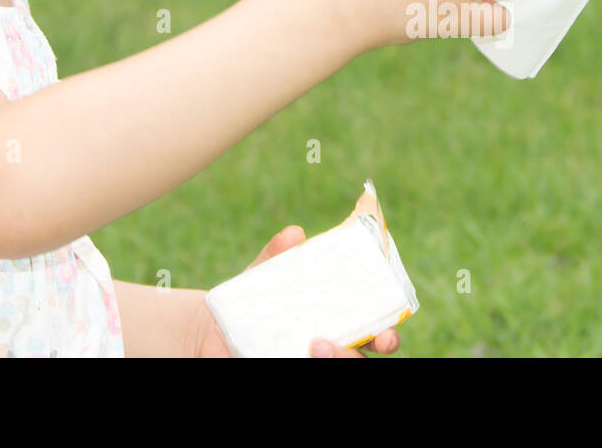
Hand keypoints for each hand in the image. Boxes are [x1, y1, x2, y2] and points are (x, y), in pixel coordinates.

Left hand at [189, 226, 402, 357]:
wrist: (215, 325)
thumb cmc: (250, 298)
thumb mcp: (262, 274)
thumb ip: (276, 256)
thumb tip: (294, 234)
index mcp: (337, 322)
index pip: (373, 334)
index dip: (386, 337)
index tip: (385, 334)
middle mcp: (330, 348)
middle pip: (360, 358)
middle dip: (360, 354)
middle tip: (344, 342)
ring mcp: (309, 359)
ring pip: (340, 366)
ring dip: (335, 359)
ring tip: (311, 344)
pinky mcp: (286, 366)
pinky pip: (303, 368)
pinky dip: (306, 361)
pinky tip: (292, 353)